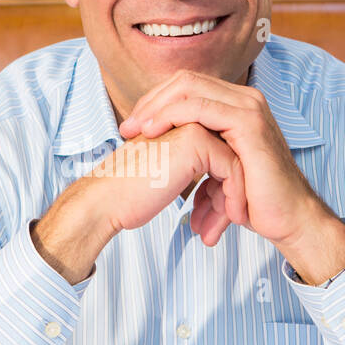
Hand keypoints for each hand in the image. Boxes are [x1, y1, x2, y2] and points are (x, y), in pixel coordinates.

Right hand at [90, 122, 246, 245]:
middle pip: (234, 155)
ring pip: (238, 163)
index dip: (227, 185)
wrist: (106, 200)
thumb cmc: (131, 193)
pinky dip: (234, 198)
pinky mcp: (197, 141)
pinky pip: (233, 170)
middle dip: (234, 192)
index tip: (223, 214)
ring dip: (235, 198)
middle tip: (229, 222)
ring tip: (227, 227)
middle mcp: (191, 117)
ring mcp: (194, 125)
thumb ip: (193, 167)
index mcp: (184, 122)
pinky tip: (226, 223)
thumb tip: (220, 186)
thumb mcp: (169, 174)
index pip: (225, 151)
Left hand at [117, 69, 322, 247]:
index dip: (156, 101)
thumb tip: (162, 153)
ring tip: (135, 132)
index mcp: (236, 105)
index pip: (187, 86)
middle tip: (126, 128)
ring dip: (156, 108)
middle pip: (185, 81)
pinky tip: (153, 133)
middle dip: (150, 102)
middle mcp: (245, 99)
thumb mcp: (217, 170)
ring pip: (189, 88)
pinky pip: (201, 108)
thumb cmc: (253, 201)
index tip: (132, 126)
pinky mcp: (249, 123)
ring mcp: (249, 107)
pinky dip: (172, 116)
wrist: (287, 220)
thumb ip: (196, 153)